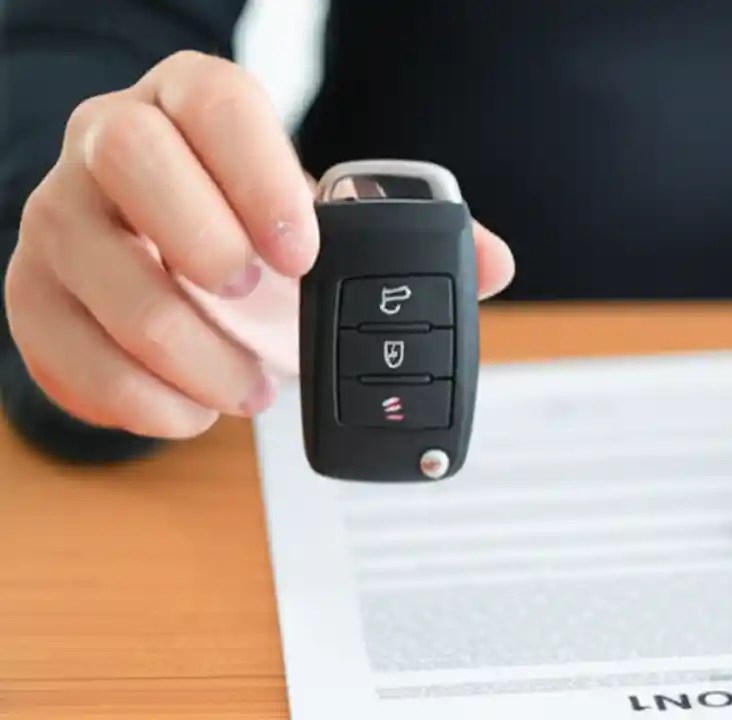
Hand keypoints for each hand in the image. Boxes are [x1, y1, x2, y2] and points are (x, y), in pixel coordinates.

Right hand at [5, 50, 514, 439]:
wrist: (156, 239)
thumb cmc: (244, 218)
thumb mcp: (317, 211)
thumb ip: (404, 235)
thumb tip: (492, 265)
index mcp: (193, 102)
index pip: (215, 104)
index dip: (259, 174)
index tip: (304, 250)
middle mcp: (112, 142)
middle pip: (131, 158)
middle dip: (203, 239)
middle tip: (259, 303)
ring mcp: (60, 216)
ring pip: (95, 269)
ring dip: (182, 349)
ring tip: (247, 390)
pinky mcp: (33, 292)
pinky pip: (60, 348)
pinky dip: (133, 398)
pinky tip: (190, 412)